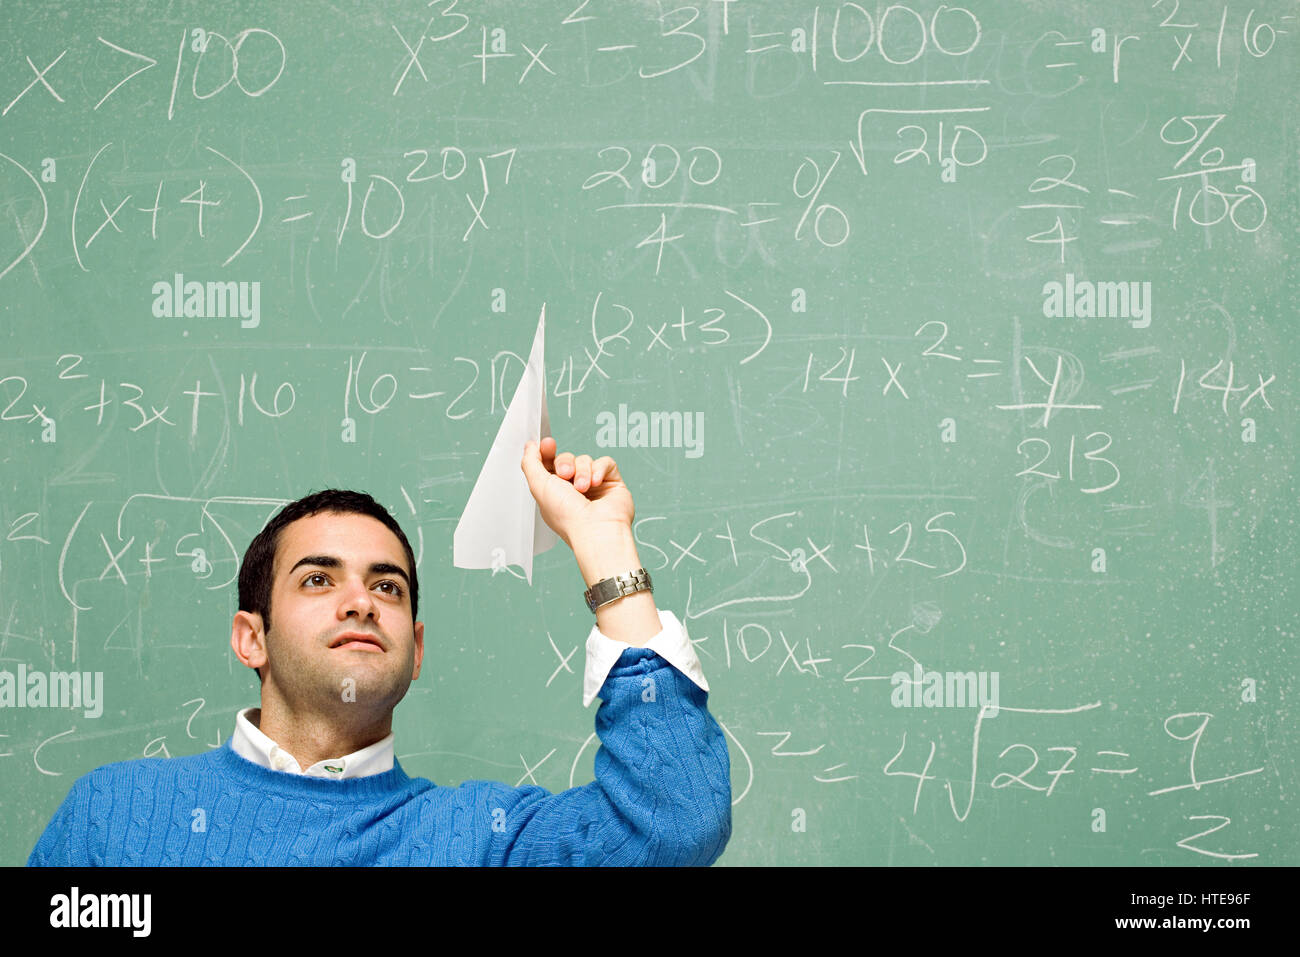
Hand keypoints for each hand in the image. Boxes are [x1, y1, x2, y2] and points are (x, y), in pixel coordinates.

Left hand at [520, 437, 634, 546]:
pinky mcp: (612, 483)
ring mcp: (593, 486)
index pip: (549, 464)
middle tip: (565, 475)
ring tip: (583, 488)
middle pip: (567, 459)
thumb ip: (530, 463)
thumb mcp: (538, 486)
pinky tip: (597, 483)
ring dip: (582, 471)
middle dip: (565, 463)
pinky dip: (600, 470)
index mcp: (553, 492)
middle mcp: (573, 489)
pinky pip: (605, 462)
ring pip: (585, 460)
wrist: (595, 529)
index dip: (547, 452)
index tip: (547, 444)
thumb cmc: (567, 516)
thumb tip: (530, 446)